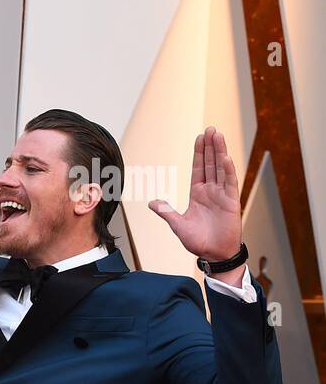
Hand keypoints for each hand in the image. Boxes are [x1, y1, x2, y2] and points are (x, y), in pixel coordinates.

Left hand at [149, 127, 242, 265]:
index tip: (200, 138)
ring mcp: (222, 195)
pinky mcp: (231, 202)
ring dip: (220, 152)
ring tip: (218, 135)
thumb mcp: (177, 224)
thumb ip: (166, 212)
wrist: (213, 254)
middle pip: (211, 164)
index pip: (199, 168)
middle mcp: (211, 191)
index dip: (200, 153)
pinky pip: (230, 183)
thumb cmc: (197, 241)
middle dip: (210, 146)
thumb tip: (152, 202)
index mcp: (198, 194)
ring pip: (221, 169)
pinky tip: (226, 158)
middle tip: (210, 129)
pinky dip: (228, 171)